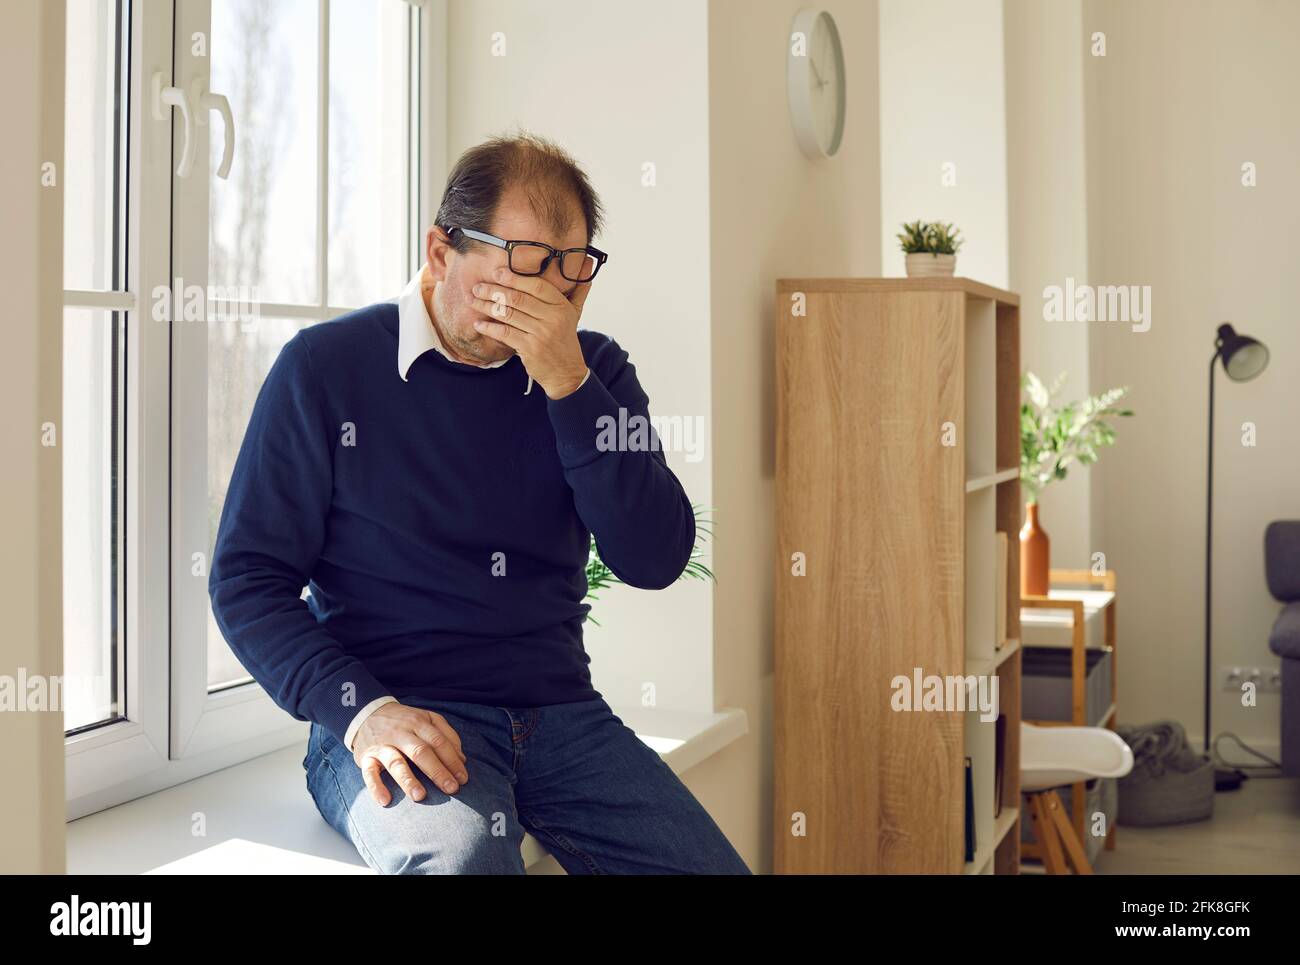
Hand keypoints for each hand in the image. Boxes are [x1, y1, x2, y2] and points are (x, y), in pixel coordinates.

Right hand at [352, 702, 468, 805]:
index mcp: (419, 722)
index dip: (452, 760)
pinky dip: (376, 787)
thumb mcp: (426, 719)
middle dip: (437, 771)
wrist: (366, 712)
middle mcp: (401, 732)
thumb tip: (462, 759)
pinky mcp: (366, 756)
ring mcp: (382, 745)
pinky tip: (386, 801)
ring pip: (396, 762)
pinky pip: (369, 773)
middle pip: (421, 752)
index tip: (462, 779)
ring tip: (420, 796)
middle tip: (451, 789)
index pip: (439, 742)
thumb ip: (446, 735)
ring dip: (408, 780)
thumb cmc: (404, 721)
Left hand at [469, 266, 592, 398]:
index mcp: (562, 306)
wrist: (566, 373)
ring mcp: (541, 334)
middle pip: (519, 299)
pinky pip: (505, 333)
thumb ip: (579, 291)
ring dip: (487, 307)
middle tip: (477, 287)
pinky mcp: (529, 348)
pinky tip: (478, 323)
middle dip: (494, 291)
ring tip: (473, 301)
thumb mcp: (575, 314)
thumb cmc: (565, 340)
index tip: (497, 272)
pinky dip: (489, 328)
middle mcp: (553, 318)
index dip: (515, 278)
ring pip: (509, 314)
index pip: (537, 286)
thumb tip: (588, 266)